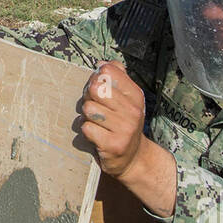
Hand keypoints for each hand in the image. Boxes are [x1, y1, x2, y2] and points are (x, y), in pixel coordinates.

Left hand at [79, 61, 145, 176]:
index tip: (99, 89)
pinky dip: (86, 131)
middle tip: (94, 107)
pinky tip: (95, 135)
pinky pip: (86, 128)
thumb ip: (117, 78)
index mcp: (136, 95)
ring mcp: (125, 128)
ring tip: (96, 123)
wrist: (133, 158)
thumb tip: (103, 63)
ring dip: (87, 116)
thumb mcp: (127, 100)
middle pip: (95, 89)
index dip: (96, 78)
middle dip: (88, 97)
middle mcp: (133, 111)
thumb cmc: (124, 125)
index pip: (108, 71)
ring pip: (89, 108)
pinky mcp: (113, 144)